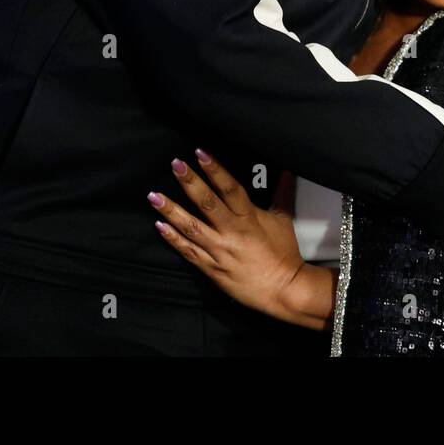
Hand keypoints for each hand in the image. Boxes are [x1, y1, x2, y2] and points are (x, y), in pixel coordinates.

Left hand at [147, 152, 334, 329]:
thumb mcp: (283, 219)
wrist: (283, 290)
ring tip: (154, 196)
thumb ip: (283, 192)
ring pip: (191, 227)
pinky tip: (159, 226)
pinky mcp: (211, 268)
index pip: (230, 188)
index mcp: (249, 218)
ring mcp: (219, 250)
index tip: (200, 153)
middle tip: (175, 164)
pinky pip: (188, 251)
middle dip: (190, 182)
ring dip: (171, 210)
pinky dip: (173, 238)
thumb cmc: (284, 254)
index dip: (215, 169)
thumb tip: (289, 170)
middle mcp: (232, 232)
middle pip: (207, 203)